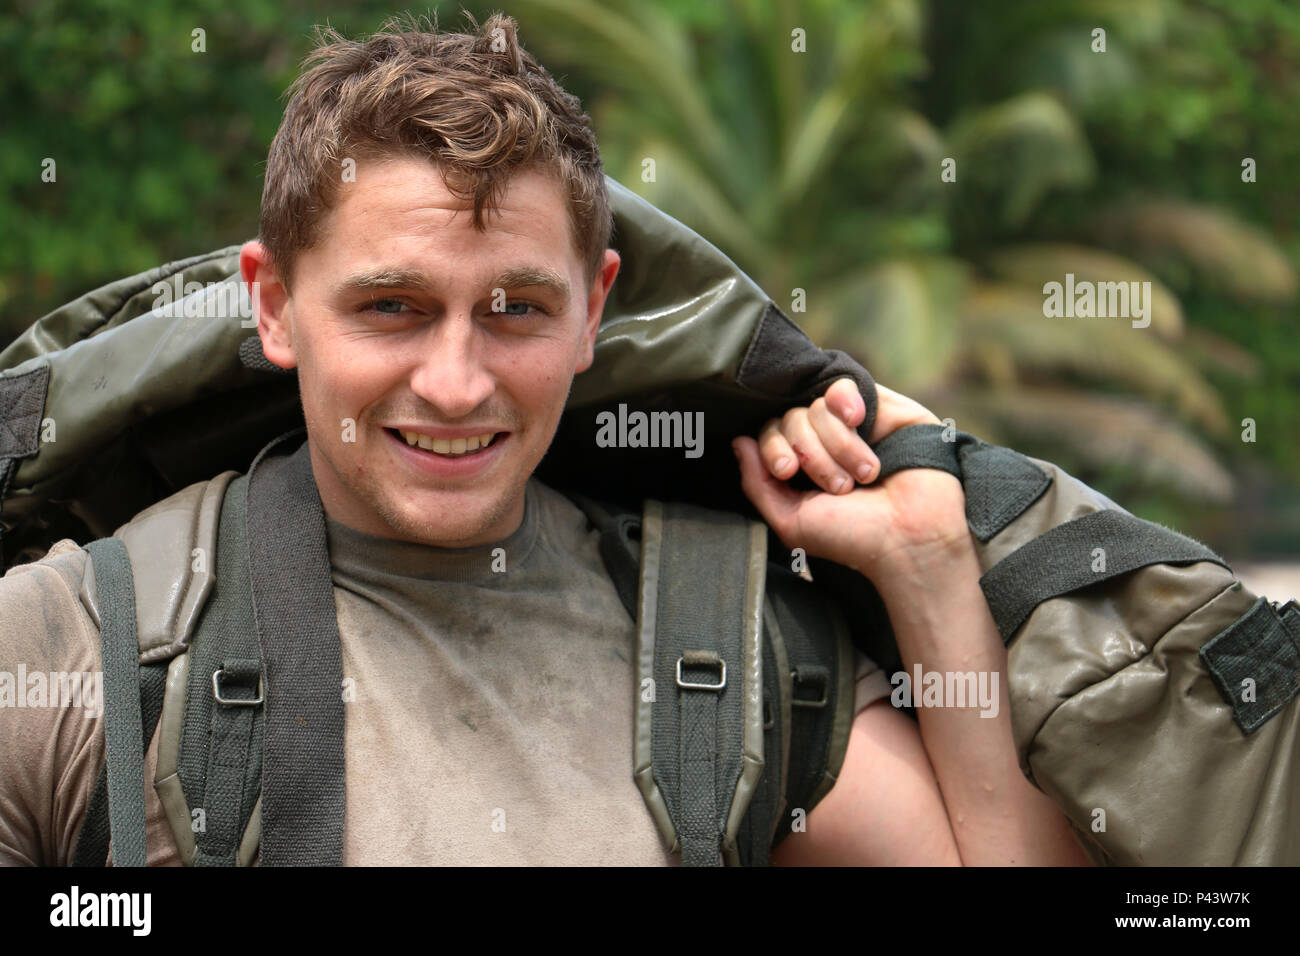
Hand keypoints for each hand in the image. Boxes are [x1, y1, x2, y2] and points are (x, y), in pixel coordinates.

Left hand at [732, 379, 969, 586]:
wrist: (912, 539)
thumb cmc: (854, 538)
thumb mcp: (791, 520)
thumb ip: (757, 483)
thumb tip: (738, 441)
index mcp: (803, 467)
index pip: (770, 434)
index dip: (773, 447)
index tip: (789, 472)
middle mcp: (826, 442)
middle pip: (792, 417)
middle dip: (810, 453)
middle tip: (839, 487)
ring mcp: (855, 424)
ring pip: (818, 406)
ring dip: (837, 445)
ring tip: (863, 476)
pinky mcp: (883, 407)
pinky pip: (844, 384)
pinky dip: (843, 400)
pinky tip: (858, 421)